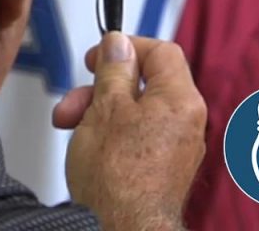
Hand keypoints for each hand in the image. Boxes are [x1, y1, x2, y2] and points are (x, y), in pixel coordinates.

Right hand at [57, 33, 206, 230]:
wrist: (124, 229)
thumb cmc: (118, 178)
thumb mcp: (105, 107)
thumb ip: (114, 70)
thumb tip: (118, 45)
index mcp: (180, 99)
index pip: (162, 52)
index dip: (128, 47)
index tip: (100, 55)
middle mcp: (187, 122)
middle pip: (144, 83)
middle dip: (102, 87)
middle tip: (77, 98)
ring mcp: (177, 147)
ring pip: (136, 110)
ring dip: (100, 111)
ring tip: (72, 126)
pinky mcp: (163, 167)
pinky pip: (138, 135)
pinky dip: (112, 132)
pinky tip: (89, 144)